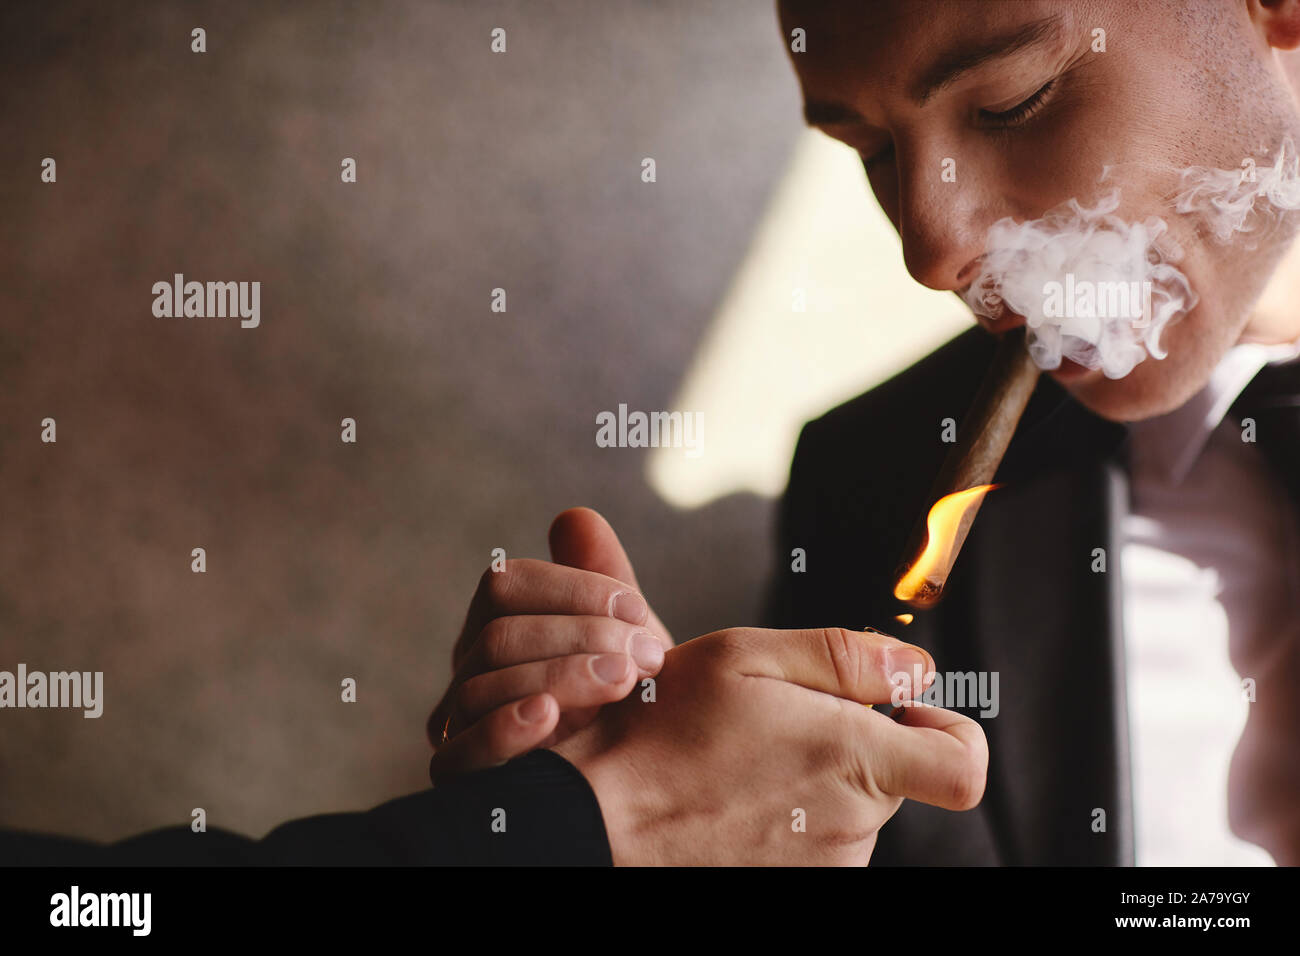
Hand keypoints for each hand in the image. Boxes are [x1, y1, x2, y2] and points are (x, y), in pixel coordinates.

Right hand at [428, 508, 672, 781]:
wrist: (643, 771)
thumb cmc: (629, 696)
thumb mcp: (626, 635)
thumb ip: (603, 578)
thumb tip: (574, 517)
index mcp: (498, 623)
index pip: (506, 585)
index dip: (573, 590)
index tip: (636, 611)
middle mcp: (469, 668)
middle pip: (499, 634)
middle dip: (582, 637)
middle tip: (647, 656)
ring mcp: (459, 722)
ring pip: (482, 684)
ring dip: (561, 677)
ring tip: (624, 683)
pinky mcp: (464, 775)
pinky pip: (460, 753)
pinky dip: (503, 728)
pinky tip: (548, 715)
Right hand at [552, 626, 986, 864]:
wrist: (600, 820)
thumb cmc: (660, 737)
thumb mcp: (744, 657)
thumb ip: (847, 655)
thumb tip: (917, 667)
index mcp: (852, 759)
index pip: (963, 766)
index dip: (948, 731)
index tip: (904, 712)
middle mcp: (850, 827)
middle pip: (892, 778)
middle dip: (849, 745)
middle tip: (773, 725)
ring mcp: (821, 870)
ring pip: (848, 813)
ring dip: (812, 786)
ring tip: (741, 767)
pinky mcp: (792, 891)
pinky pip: (812, 848)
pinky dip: (784, 823)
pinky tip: (733, 803)